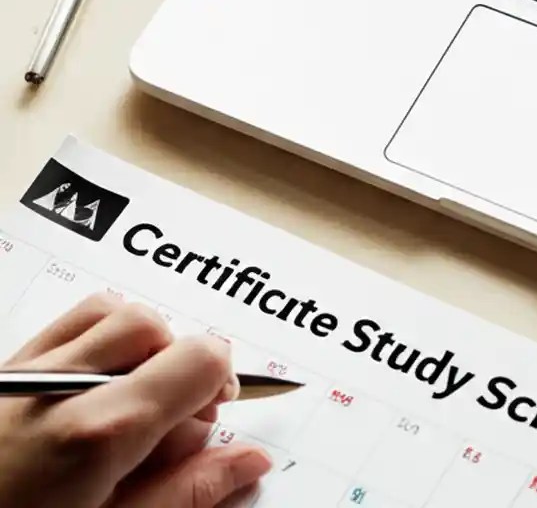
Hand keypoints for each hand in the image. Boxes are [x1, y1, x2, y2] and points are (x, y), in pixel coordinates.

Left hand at [0, 292, 271, 506]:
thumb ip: (186, 495)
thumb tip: (247, 461)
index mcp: (97, 431)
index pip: (201, 357)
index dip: (223, 385)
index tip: (214, 418)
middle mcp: (57, 386)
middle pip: (156, 326)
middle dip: (179, 366)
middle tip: (170, 428)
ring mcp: (19, 374)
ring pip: (108, 313)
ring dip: (136, 346)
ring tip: (128, 405)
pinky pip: (60, 327)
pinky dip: (91, 343)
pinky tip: (88, 396)